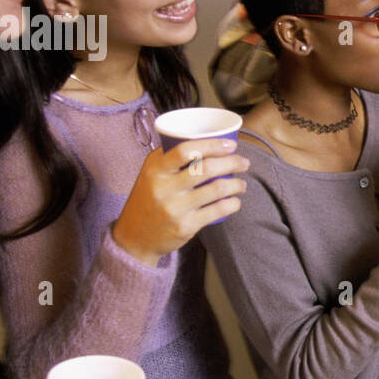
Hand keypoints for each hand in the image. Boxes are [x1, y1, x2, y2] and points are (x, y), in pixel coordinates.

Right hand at [112, 137, 249, 264]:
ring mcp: (175, 208)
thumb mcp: (150, 175)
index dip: (212, 145)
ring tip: (242, 184)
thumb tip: (202, 141)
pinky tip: (235, 201)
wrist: (134, 237)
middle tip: (243, 162)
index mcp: (155, 169)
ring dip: (236, 184)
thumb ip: (169, 159)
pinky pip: (217, 211)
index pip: (185, 149)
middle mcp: (163, 188)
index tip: (231, 145)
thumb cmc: (148, 199)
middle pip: (206, 168)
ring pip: (216, 189)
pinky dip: (232, 204)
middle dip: (232, 162)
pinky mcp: (185, 226)